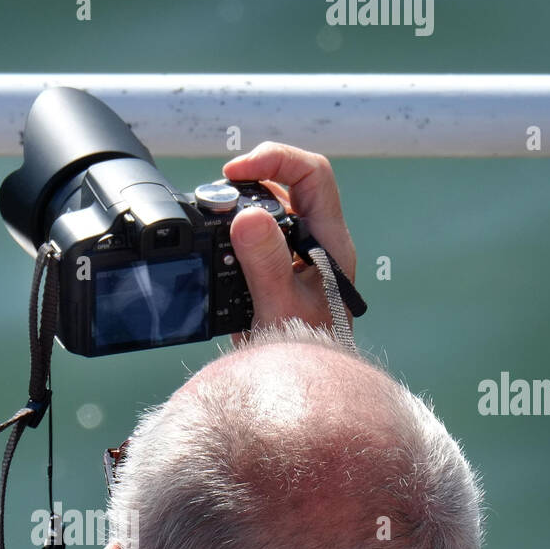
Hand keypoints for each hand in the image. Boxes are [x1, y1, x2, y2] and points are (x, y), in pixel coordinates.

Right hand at [222, 142, 356, 337]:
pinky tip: (223, 242)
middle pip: (293, 183)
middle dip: (255, 177)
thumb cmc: (302, 354)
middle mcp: (320, 241)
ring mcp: (302, 254)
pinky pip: (264, 232)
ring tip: (218, 217)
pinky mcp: (283, 268)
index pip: (313, 174)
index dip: (276, 160)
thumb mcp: (278, 307)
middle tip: (220, 193)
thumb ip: (266, 263)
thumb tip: (248, 216)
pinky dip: (242, 228)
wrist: (304, 388)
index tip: (236, 173)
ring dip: (246, 202)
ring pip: (277, 205)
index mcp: (330, 242)